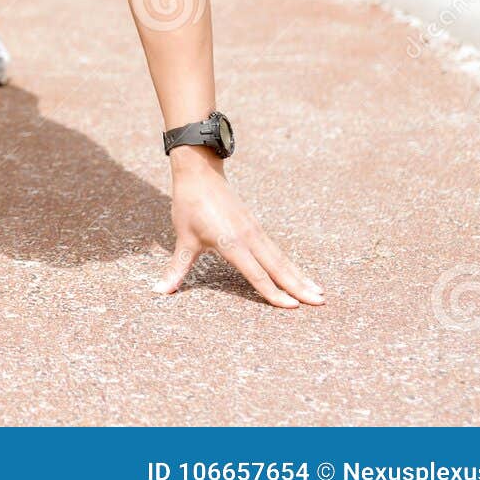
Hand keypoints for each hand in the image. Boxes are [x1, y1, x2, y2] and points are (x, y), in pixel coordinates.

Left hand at [154, 148, 324, 307]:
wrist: (200, 173)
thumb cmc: (189, 205)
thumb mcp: (183, 239)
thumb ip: (177, 269)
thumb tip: (159, 290)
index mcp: (231, 243)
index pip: (256, 274)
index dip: (273, 293)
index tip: (292, 307)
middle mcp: (248, 238)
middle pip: (277, 268)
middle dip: (299, 287)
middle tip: (320, 303)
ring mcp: (255, 231)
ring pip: (281, 258)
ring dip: (300, 275)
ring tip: (319, 292)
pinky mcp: (256, 226)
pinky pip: (276, 249)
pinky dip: (290, 263)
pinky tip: (299, 273)